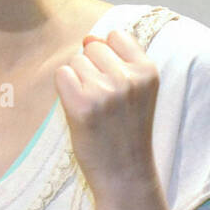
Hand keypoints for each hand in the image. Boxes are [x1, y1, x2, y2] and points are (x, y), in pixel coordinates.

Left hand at [54, 30, 158, 193]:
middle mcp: (128, 78)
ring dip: (77, 79)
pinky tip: (77, 107)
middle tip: (101, 98)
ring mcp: (105, 90)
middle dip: (91, 67)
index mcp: (148, 71)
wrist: (124, 173)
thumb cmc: (127, 132)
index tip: (112, 78)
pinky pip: (62, 74)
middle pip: (93, 46)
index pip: (117, 35)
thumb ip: (118, 62)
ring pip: (76, 60)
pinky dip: (64, 88)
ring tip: (92, 106)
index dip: (108, 54)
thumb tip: (89, 38)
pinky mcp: (81, 104)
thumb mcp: (136, 92)